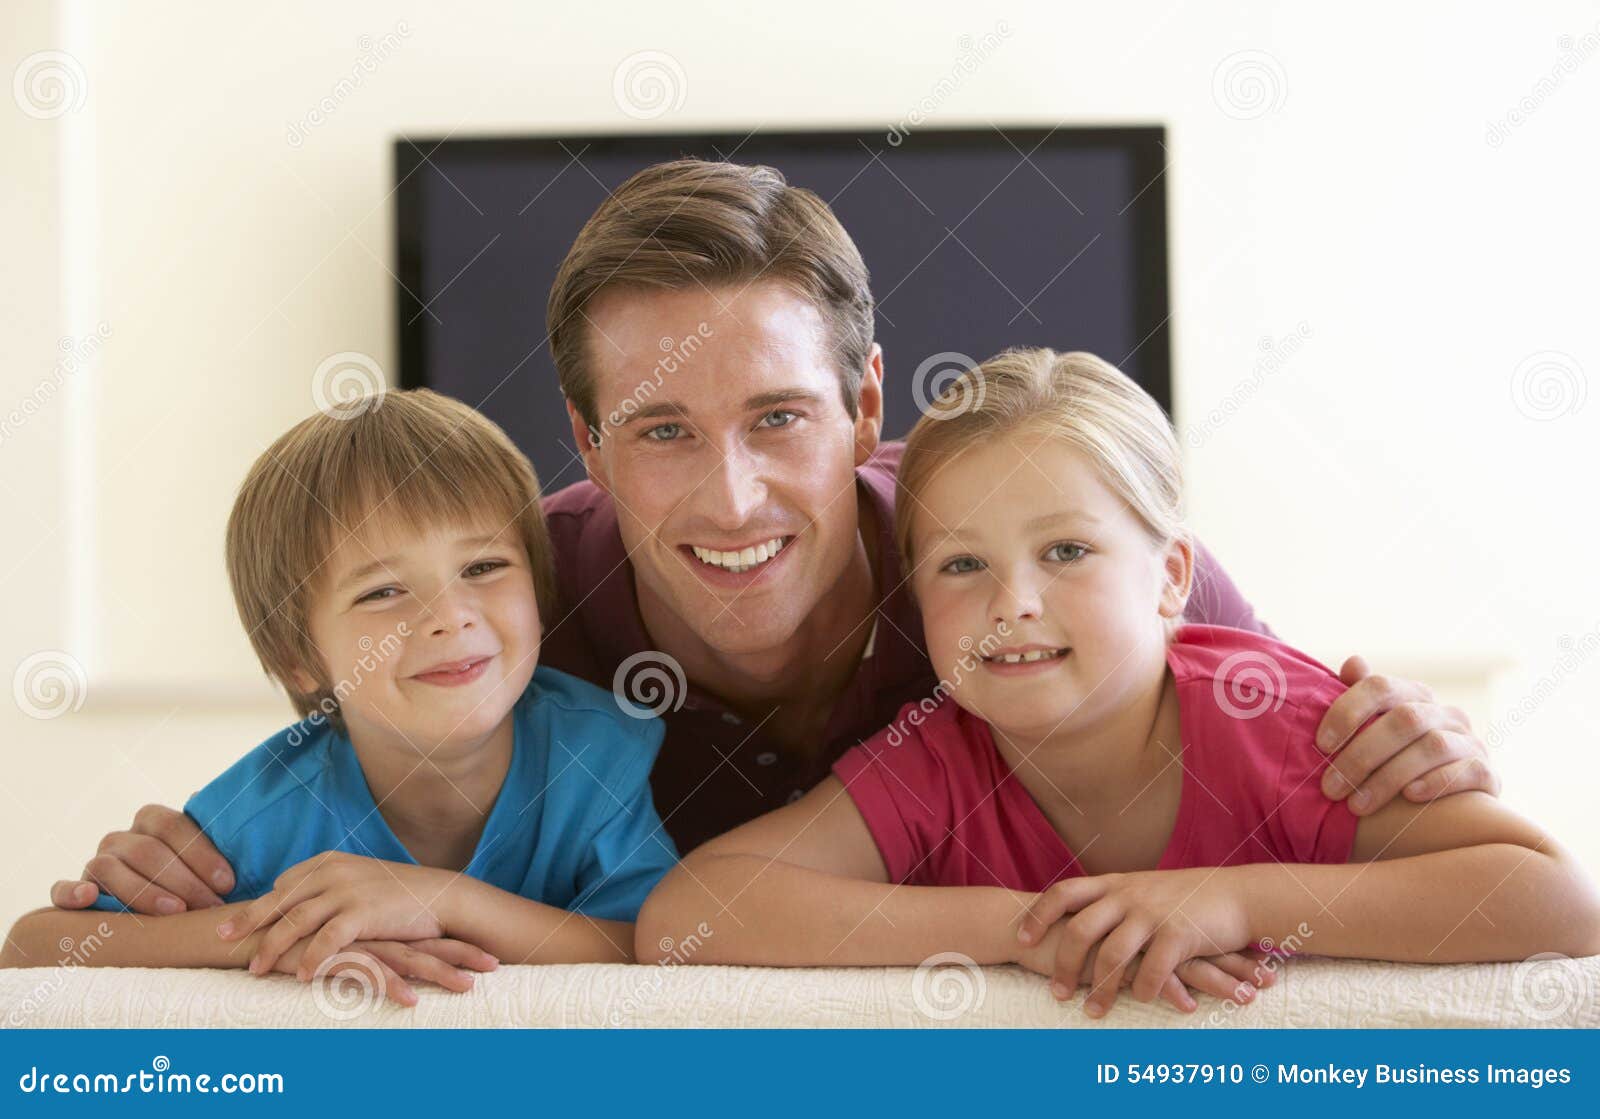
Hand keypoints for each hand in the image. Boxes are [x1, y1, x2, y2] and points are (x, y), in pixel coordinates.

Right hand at [51, 804, 235, 914]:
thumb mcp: (203, 858)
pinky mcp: (74, 890)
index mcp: (152, 820)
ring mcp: (95, 863)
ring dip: (145, 891)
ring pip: (111, 869)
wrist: (153, 905)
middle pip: (148, 851)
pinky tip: (90, 897)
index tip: (227, 883)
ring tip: (175, 911)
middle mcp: (121, 838)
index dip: (201, 853)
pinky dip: (72, 892)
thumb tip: (224, 811)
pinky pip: (62, 889)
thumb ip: (214, 839)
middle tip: (210, 906)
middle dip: (184, 880)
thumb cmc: (189, 880)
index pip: (174, 825)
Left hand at [216, 851, 456, 978]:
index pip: (284, 884)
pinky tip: (301, 976)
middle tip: (220, 938)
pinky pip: (328, 938)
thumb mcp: (360, 881)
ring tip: (255, 969)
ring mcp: (348, 890)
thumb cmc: (400, 894)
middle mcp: (334, 871)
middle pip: (279, 898)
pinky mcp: (364, 912)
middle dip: (247, 920)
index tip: (237, 923)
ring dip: (272, 946)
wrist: (441, 896)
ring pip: (296, 919)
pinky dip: (312, 958)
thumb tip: (300, 905)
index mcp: (330, 861)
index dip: (261, 906)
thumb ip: (330, 888)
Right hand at [262, 936, 497, 1007]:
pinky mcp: (335, 953)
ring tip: (467, 987)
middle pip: (427, 942)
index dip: (460, 942)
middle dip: (463, 954)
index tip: (494, 955)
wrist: (254, 931)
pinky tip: (411, 1000)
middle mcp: (374, 930)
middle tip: (496, 966)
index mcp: (379, 926)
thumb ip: (368, 949)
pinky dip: (391, 987)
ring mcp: (357, 940)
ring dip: (439, 973)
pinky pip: (368, 972)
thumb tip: (394, 964)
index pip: (428, 934)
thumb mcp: (342, 944)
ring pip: (406, 957)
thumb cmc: (300, 941)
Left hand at [1015, 869, 1255, 1017]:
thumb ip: (1113, 900)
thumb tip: (1078, 916)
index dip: (1039, 915)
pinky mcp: (1179, 934)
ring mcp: (1153, 914)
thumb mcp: (1143, 888)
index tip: (1021, 939)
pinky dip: (1142, 989)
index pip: (1064, 892)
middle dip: (1064, 965)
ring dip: (1100, 989)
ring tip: (1091, 1012)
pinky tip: (1138, 1001)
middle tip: (1056, 993)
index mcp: (1115, 884)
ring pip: (1114, 955)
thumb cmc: (1186, 897)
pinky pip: (1152, 969)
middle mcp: (1129, 896)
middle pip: (1081, 930)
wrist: (1236, 894)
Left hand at [1317, 656, 1499, 814]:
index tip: (1321, 745)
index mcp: (1413, 695)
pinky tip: (1409, 797)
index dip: (1347, 711)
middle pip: (1403, 720)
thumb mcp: (1376, 729)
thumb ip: (1362, 699)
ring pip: (1433, 747)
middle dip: (1362, 756)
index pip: (1379, 686)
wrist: (1449, 801)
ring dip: (1389, 777)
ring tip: (1357, 805)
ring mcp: (1470, 741)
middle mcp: (1445, 713)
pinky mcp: (1488, 773)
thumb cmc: (1397, 759)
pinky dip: (1437, 782)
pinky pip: (1468, 771)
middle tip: (1330, 788)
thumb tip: (1353, 662)